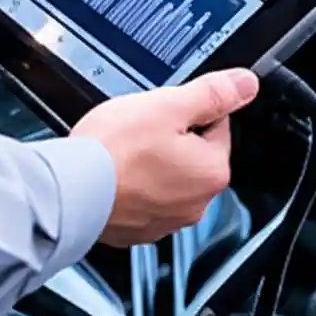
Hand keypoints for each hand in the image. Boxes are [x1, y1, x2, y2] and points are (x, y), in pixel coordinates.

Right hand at [71, 68, 258, 246]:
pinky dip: (129, 188)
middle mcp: (197, 203)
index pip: (214, 125)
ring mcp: (166, 220)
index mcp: (212, 170)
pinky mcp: (138, 231)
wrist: (70, 191)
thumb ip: (211, 93)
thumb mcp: (166, 106)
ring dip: (148, 166)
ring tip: (119, 154)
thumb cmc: (112, 152)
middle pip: (190, 155)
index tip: (158, 113)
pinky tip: (111, 176)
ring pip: (165, 179)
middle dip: (167, 140)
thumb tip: (245, 84)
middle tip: (135, 131)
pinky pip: (141, 201)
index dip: (184, 111)